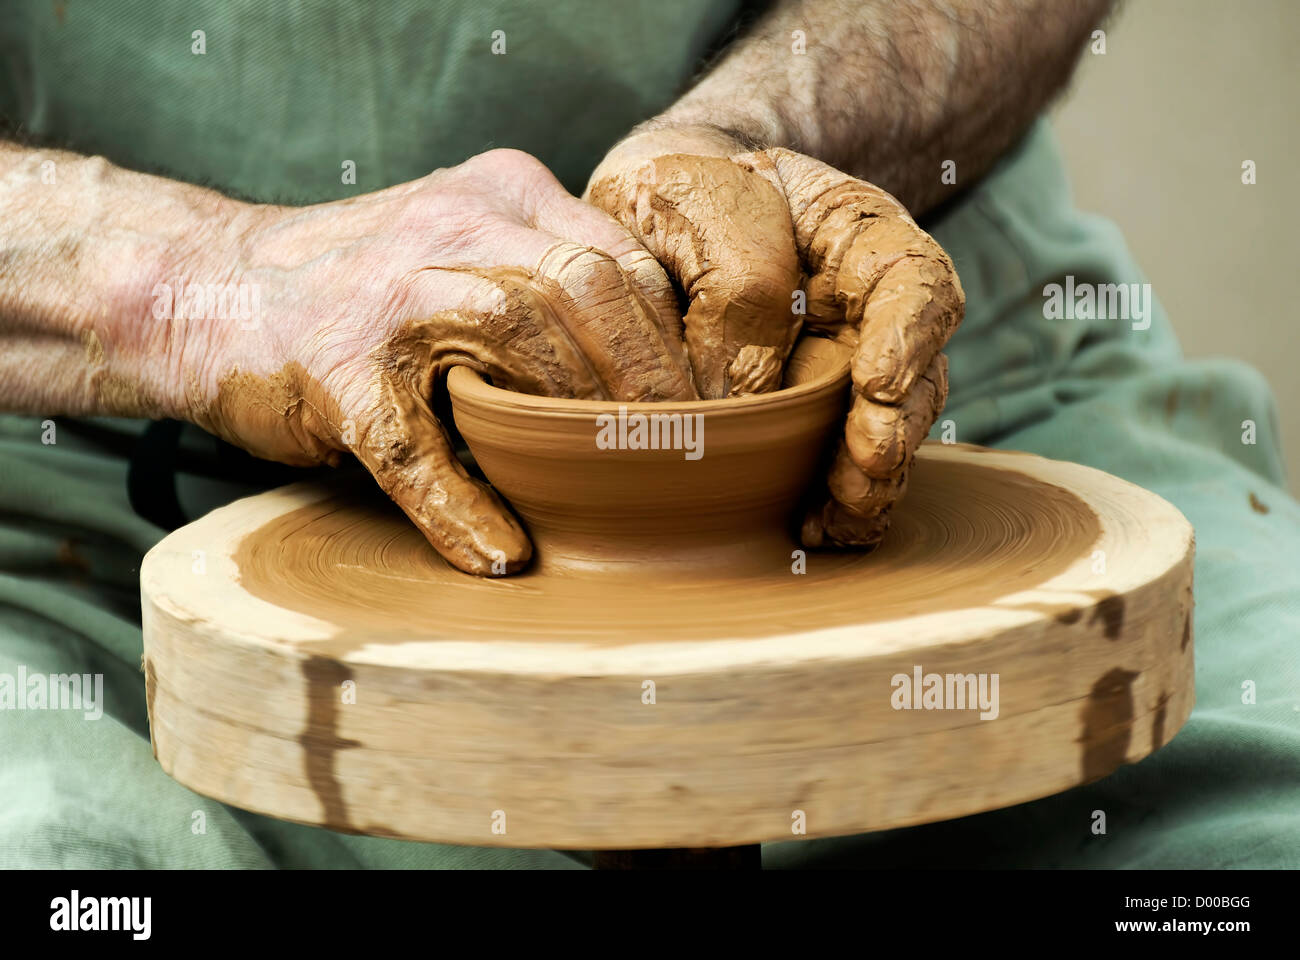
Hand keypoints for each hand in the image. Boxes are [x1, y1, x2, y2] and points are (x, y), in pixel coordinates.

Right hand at [172, 149, 695, 574]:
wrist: (205, 291)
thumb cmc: (360, 290)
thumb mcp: (465, 249)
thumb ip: (550, 280)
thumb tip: (663, 369)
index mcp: (499, 195)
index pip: (623, 258)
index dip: (679, 339)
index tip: (713, 406)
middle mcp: (451, 225)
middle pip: (590, 286)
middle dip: (654, 377)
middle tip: (690, 453)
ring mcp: (390, 295)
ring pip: (518, 337)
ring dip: (584, 425)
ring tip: (627, 491)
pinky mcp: (336, 372)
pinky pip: (416, 448)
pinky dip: (461, 508)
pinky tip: (498, 556)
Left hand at [586, 124, 963, 547]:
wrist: (650, 208)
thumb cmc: (677, 187)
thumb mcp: (690, 197)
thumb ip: (732, 276)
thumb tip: (743, 396)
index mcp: (856, 238)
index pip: (913, 280)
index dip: (909, 333)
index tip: (877, 380)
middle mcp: (864, 312)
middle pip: (913, 375)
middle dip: (894, 429)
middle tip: (864, 467)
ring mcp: (840, 370)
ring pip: (883, 432)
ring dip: (869, 482)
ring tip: (837, 516)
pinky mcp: (804, 421)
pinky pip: (837, 467)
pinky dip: (834, 505)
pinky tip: (811, 530)